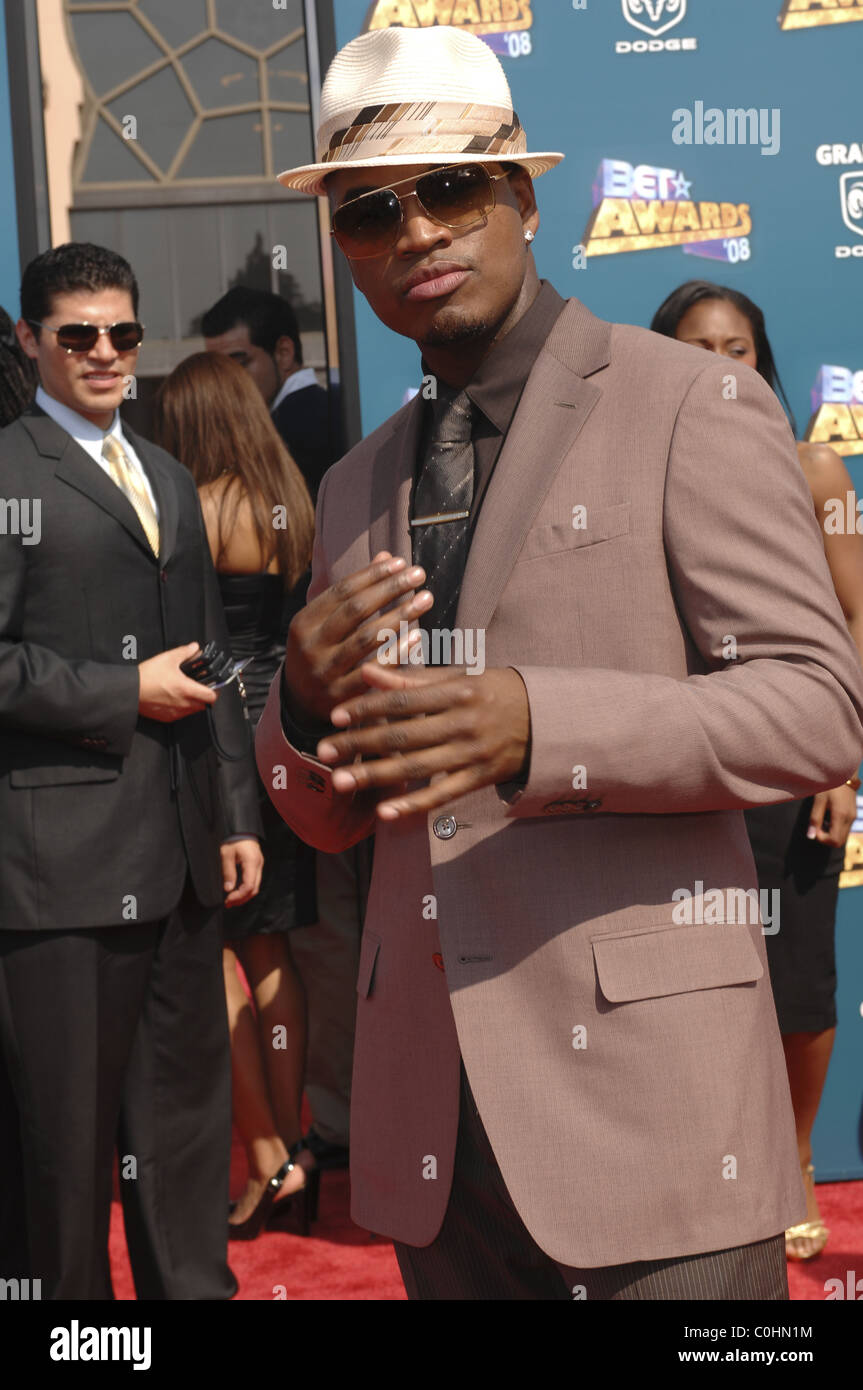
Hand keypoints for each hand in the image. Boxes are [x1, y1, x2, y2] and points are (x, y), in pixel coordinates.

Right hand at [138, 643, 217, 721]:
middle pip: (204, 705)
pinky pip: (180, 715)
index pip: (211, 697)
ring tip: (185, 692)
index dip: (215, 690)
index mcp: (186, 689)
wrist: (129, 690)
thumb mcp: (167, 658)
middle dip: (204, 697)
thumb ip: (184, 652)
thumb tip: (194, 647)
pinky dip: (181, 709)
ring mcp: (175, 712)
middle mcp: (183, 703)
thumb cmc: (147, 676)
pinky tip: (174, 699)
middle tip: (199, 687)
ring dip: (193, 703)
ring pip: (192, 711)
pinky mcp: (166, 717)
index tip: (212, 685)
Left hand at [221, 839, 263, 906]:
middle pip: (254, 889)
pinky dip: (246, 888)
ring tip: (231, 900)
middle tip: (228, 904)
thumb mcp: (226, 855)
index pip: (249, 886)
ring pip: (255, 886)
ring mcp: (259, 864)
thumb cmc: (233, 838)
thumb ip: (228, 872)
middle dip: (241, 899)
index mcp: (252, 862)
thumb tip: (228, 889)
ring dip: (244, 895)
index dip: (239, 896)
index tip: (227, 900)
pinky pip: (254, 880)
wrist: (240, 827)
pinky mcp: (257, 864)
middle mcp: (259, 865)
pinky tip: (237, 891)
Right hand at [283, 553, 431, 726]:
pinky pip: (374, 671)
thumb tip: (387, 556)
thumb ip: (355, 592)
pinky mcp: (340, 697)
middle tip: (419, 574)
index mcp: (303, 622)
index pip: (342, 590)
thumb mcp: (325, 623)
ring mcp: (324, 673)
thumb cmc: (321, 652)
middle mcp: (310, 646)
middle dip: (390, 589)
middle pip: (355, 611)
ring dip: (399, 616)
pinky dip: (397, 652)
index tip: (401, 562)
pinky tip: (417, 636)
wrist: (300, 704)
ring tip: (425, 599)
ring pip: (366, 639)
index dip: (373, 574)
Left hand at [315, 662, 530, 820]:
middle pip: (403, 735)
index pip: (403, 700)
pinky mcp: (480, 779)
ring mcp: (473, 753)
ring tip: (341, 779)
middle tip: (323, 749)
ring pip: (417, 767)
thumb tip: (367, 672)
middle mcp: (464, 723)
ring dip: (375, 775)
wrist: (547, 720)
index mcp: (458, 691)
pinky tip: (385, 812)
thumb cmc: (495, 692)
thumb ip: (412, 678)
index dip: (367, 708)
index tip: (336, 716)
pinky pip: (443, 795)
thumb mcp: (459, 677)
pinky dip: (414, 805)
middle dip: (360, 744)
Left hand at [808, 783, 856, 847]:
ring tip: (822, 821)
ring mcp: (852, 817)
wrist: (843, 773)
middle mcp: (849, 818)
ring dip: (831, 834)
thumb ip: (815, 819)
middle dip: (826, 839)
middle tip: (817, 827)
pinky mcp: (853, 814)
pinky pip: (845, 829)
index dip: (822, 838)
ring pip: (843, 836)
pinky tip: (828, 818)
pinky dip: (836, 829)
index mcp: (841, 816)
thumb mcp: (819, 800)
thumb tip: (810, 836)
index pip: (834, 840)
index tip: (814, 828)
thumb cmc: (829, 785)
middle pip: (839, 842)